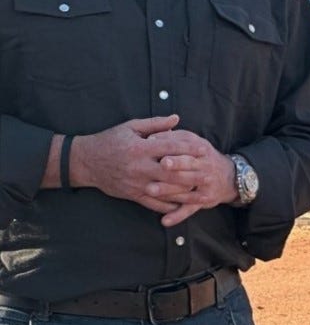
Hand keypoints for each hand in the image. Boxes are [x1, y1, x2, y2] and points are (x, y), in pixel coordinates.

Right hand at [67, 115, 198, 215]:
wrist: (84, 162)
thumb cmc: (109, 141)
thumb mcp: (130, 127)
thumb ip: (155, 124)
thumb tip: (177, 118)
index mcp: (140, 148)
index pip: (170, 148)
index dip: (189, 148)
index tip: (204, 149)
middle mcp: (139, 167)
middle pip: (172, 172)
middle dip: (193, 174)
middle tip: (210, 174)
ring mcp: (136, 183)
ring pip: (166, 191)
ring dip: (186, 193)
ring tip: (203, 192)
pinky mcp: (132, 195)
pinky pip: (154, 204)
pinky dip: (170, 206)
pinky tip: (184, 206)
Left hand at [149, 129, 238, 226]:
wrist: (230, 177)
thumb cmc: (202, 157)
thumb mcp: (194, 142)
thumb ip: (174, 138)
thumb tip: (152, 137)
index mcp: (201, 149)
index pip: (185, 144)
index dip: (170, 143)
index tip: (153, 142)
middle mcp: (205, 166)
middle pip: (188, 164)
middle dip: (175, 164)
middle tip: (160, 164)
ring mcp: (205, 184)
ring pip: (186, 187)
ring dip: (168, 189)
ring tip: (150, 190)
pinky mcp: (204, 200)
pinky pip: (190, 208)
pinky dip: (178, 215)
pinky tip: (165, 221)